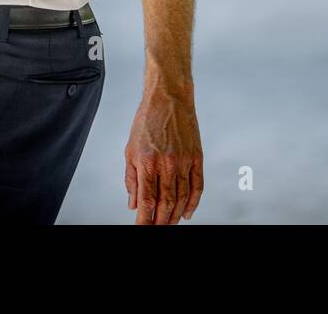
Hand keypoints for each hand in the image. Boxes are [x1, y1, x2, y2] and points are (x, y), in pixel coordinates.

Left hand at [124, 89, 203, 223]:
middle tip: (156, 229)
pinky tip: (187, 212)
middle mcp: (166, 164)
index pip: (147, 201)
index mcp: (147, 162)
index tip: (142, 228)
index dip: (144, 220)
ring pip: (182, 198)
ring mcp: (183, 161)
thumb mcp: (130, 149)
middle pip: (166, 204)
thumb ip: (132, 179)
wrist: (168, 98)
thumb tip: (133, 203)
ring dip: (175, 215)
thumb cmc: (147, 121)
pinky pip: (197, 186)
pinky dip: (193, 203)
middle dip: (160, 221)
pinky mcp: (197, 157)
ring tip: (169, 224)